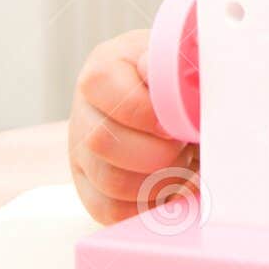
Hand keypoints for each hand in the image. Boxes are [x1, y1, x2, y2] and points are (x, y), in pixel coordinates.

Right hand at [68, 30, 198, 224]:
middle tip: (186, 146)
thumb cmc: (181, 75)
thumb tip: (161, 72)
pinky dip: (148, 206)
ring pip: (110, 182)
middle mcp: (85, 111)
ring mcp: (82, 152)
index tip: (177, 123)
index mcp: (104, 70)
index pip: (109, 92)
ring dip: (157, 181)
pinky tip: (172, 188)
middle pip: (104, 143)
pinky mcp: (90, 186)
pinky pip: (110, 210)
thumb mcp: (180, 57)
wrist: (177, 94)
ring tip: (184, 164)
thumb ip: (174, 65)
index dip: (148, 114)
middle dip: (158, 153)